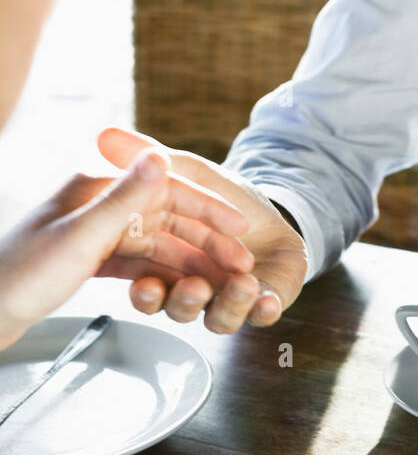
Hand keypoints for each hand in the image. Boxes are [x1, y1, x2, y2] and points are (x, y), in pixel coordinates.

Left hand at [0, 149, 253, 348]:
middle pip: (166, 214)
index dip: (208, 207)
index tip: (241, 227)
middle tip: (241, 262)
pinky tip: (182, 285)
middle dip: (206, 238)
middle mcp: (97, 202)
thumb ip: (125, 198)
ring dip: (189, 258)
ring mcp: (93, 231)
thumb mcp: (80, 236)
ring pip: (155, 241)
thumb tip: (162, 157)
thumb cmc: (20, 277)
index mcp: (95, 185)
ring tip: (219, 280)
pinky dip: (162, 273)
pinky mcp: (87, 258)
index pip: (166, 187)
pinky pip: (136, 262)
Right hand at [98, 126, 307, 330]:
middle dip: (184, 300)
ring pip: (217, 318)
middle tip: (197, 286)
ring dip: (227, 304)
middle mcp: (192, 290)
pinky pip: (259, 316)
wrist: (276, 211)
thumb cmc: (225, 198)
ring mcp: (225, 300)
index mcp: (168, 268)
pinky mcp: (260, 306)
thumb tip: (105, 136)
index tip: (147, 283)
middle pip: (178, 307)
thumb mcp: (187, 173)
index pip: (146, 287)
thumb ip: (148, 161)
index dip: (146, 289)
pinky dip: (263, 309)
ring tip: (242, 283)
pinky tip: (266, 299)